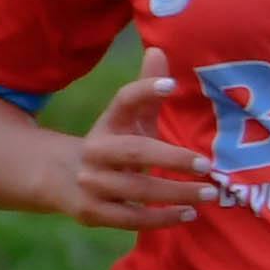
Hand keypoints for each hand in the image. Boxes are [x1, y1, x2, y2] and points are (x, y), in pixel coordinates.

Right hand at [62, 55, 214, 230]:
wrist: (60, 177)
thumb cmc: (112, 145)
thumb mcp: (127, 119)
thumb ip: (146, 93)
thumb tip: (160, 50)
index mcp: (107, 123)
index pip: (123, 101)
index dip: (145, 90)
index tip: (171, 85)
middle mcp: (95, 151)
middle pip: (134, 152)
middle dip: (172, 158)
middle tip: (207, 164)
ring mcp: (92, 183)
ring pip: (137, 190)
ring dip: (176, 193)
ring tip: (210, 193)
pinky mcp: (93, 212)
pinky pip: (131, 218)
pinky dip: (161, 218)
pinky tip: (189, 214)